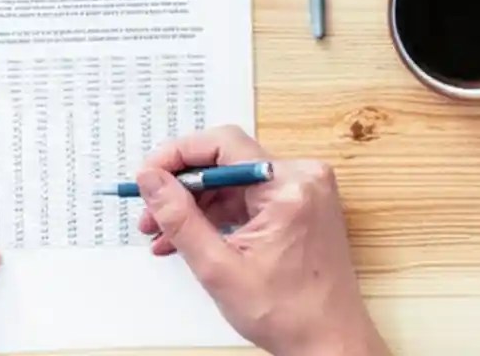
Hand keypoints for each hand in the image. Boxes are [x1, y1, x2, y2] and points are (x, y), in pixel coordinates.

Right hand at [136, 126, 388, 355]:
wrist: (331, 345)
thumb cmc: (290, 315)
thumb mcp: (219, 268)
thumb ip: (179, 218)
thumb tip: (150, 179)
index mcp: (289, 187)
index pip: (222, 144)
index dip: (177, 155)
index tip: (148, 176)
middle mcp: (303, 178)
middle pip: (225, 161)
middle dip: (181, 188)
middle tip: (149, 212)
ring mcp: (304, 190)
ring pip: (233, 181)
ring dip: (196, 204)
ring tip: (164, 234)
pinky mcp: (301, 205)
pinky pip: (249, 197)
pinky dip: (219, 214)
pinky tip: (192, 237)